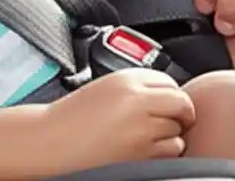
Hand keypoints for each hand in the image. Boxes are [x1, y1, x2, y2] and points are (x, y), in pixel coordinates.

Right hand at [40, 69, 194, 172]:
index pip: (170, 82)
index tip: (168, 102)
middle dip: (181, 112)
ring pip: (178, 130)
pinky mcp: (141, 155)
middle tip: (173, 119)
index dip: (171, 93)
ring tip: (151, 136)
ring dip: (171, 134)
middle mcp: (137, 101)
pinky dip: (165, 152)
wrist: (53, 141)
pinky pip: (170, 151)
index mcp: (127, 80)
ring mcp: (141, 129)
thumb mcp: (107, 86)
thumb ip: (138, 85)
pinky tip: (146, 149)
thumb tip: (169, 93)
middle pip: (181, 103)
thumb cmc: (74, 116)